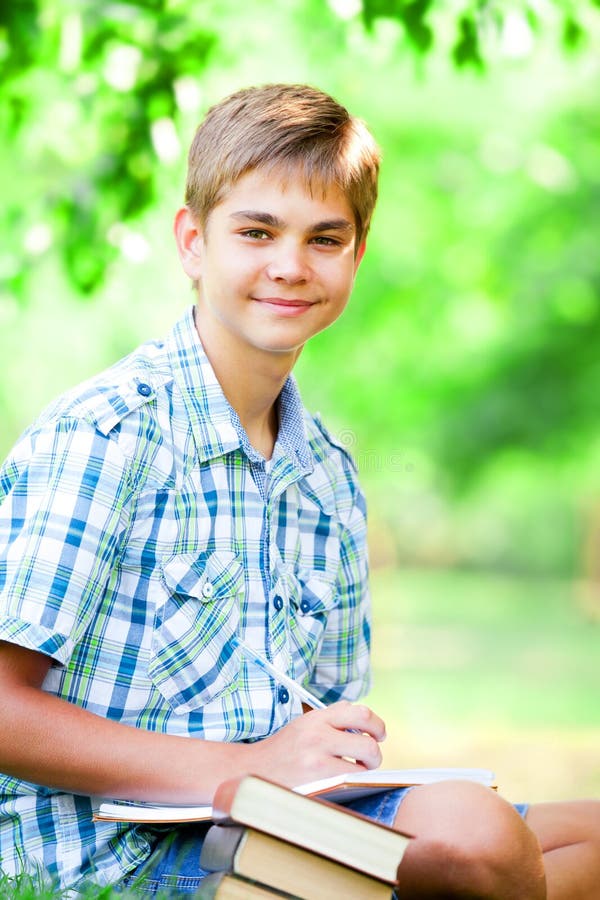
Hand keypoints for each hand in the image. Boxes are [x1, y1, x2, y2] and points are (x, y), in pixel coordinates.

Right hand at [246, 700, 385, 786]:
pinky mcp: (317, 776)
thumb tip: (359, 718)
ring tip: (359, 771)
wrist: (249, 772)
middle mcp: (318, 731)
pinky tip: (346, 782)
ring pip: (365, 755)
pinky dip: (355, 780)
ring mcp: (318, 754)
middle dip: (376, 749)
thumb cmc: (280, 753)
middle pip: (368, 732)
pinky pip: (352, 776)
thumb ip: (329, 720)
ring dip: (369, 766)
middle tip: (372, 758)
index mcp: (316, 718)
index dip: (376, 724)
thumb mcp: (302, 727)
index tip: (378, 734)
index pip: (358, 711)